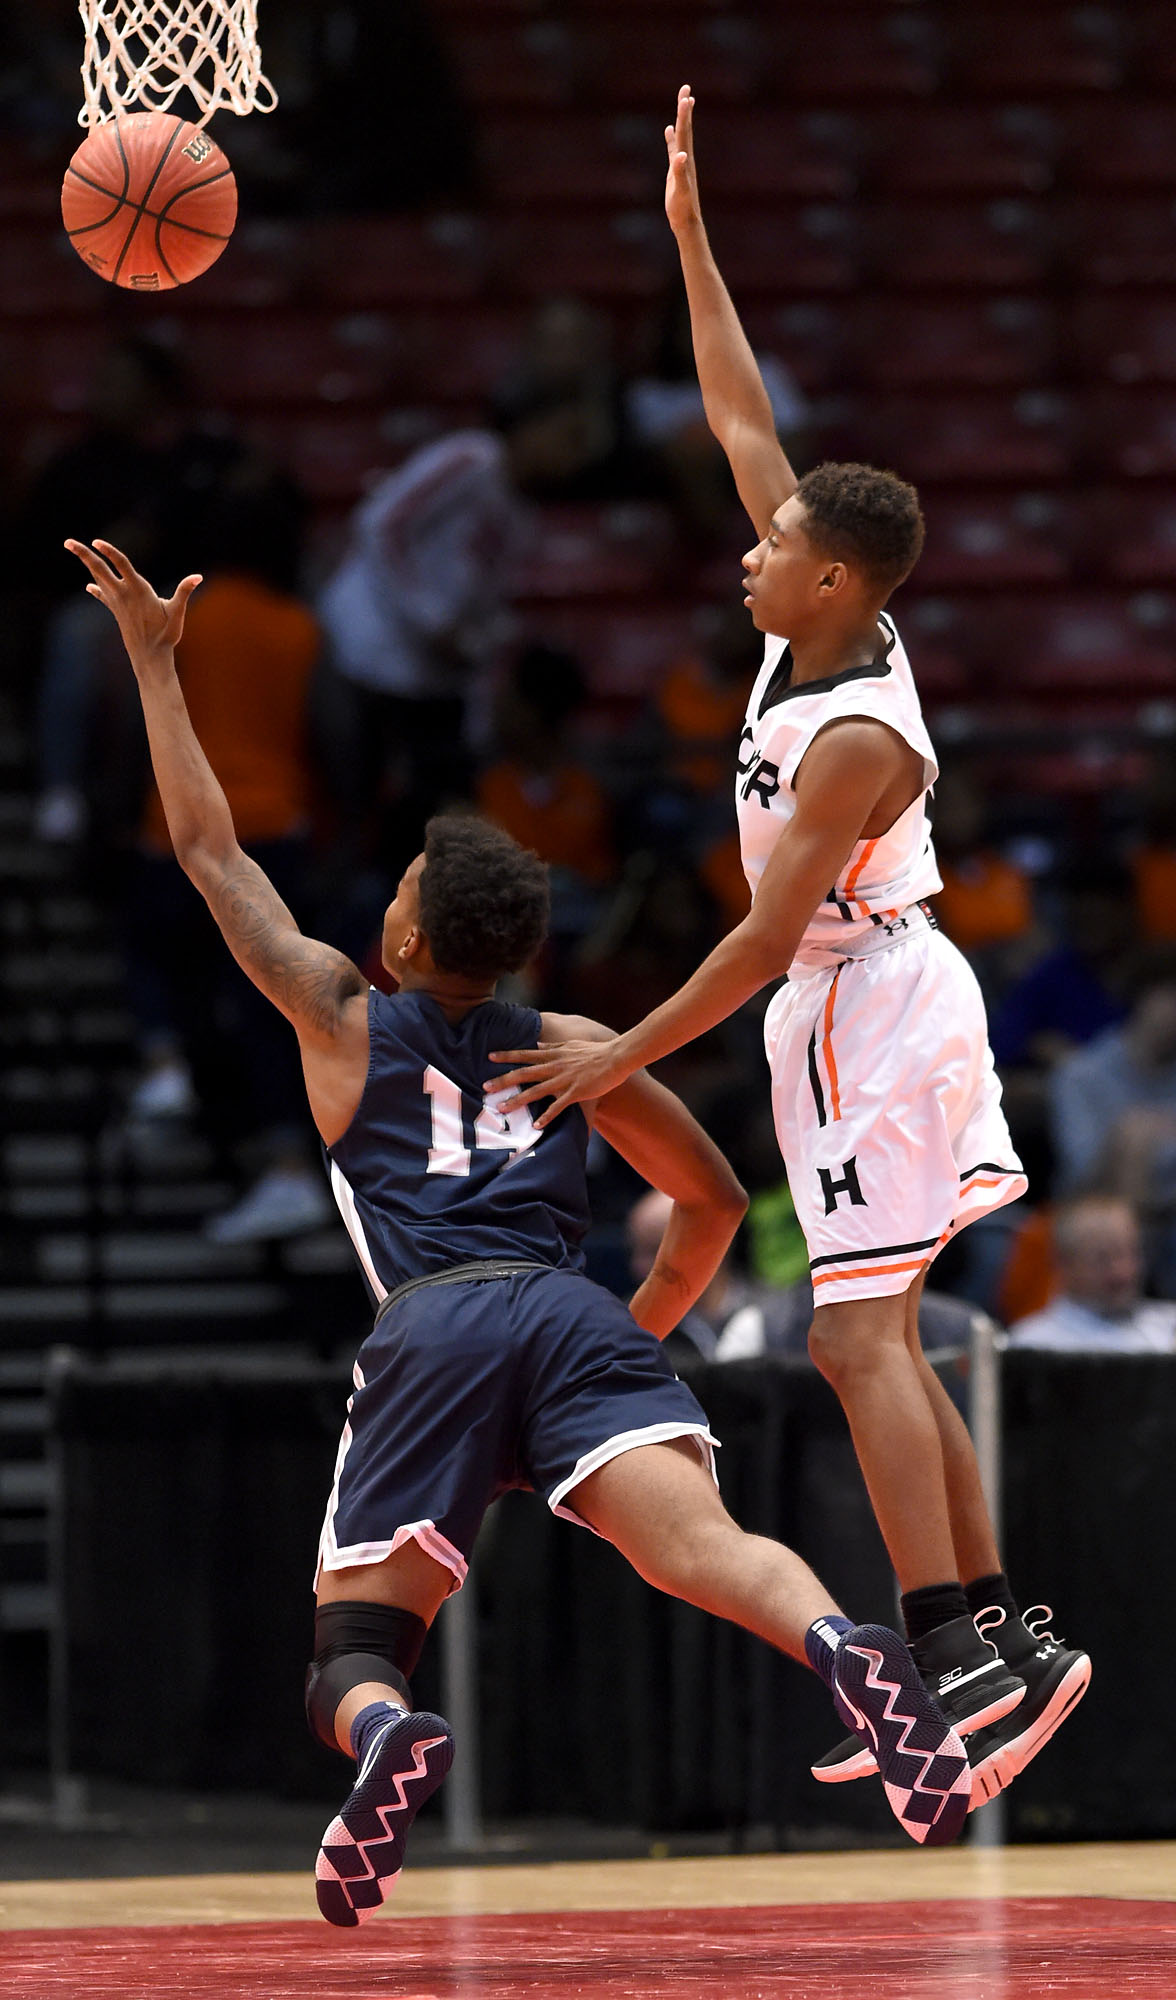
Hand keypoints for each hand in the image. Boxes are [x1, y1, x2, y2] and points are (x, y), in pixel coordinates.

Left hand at [65, 538, 201, 666]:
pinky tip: (89, 586)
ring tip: (76, 551)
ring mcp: (117, 603)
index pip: (122, 565)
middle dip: (83, 554)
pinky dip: (97, 589)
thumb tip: (198, 576)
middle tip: (67, 542)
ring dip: (87, 564)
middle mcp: (123, 594)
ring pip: (99, 578)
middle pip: (99, 569)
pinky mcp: (117, 612)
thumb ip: (185, 591)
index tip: (96, 542)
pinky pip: (104, 596)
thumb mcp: (177, 611)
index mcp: (138, 590)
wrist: (150, 657)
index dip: (110, 552)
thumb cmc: (166, 634)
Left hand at [486, 1037, 632, 1126]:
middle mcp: (555, 1066)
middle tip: (485, 1087)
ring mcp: (564, 1080)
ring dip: (518, 1101)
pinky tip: (536, 1126)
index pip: (525, 1054)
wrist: (615, 1057)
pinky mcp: (575, 1092)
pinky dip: (547, 1116)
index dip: (507, 1056)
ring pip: (536, 1091)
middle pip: (524, 1074)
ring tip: (502, 1108)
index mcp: (553, 1054)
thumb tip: (538, 1043)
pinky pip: (558, 1107)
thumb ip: (553, 1045)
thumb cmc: (594, 1051)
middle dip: (504, 1080)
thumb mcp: (570, 1044)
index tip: (489, 1057)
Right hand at [665, 83, 700, 235]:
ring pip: (681, 136)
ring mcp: (681, 163)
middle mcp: (685, 158)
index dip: (684, 113)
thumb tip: (681, 155)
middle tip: (686, 88)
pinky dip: (672, 138)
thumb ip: (680, 173)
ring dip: (682, 119)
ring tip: (684, 102)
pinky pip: (673, 148)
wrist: (687, 222)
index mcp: (685, 159)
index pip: (685, 131)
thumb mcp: (681, 191)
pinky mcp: (676, 171)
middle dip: (685, 108)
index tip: (686, 94)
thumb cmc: (683, 208)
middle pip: (686, 128)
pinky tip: (669, 130)